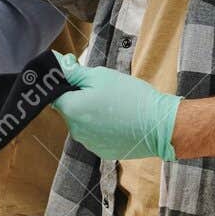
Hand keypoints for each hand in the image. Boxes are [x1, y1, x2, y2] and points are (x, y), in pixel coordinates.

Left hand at [50, 52, 179, 161]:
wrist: (158, 126)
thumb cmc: (130, 97)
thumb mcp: (100, 76)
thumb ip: (75, 72)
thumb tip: (59, 64)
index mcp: (72, 110)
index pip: (55, 95)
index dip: (65, 84)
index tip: (78, 78)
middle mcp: (75, 130)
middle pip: (69, 109)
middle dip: (80, 98)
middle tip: (103, 90)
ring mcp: (89, 143)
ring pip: (82, 122)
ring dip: (91, 113)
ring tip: (114, 106)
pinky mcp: (102, 151)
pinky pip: (95, 135)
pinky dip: (102, 127)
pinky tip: (119, 119)